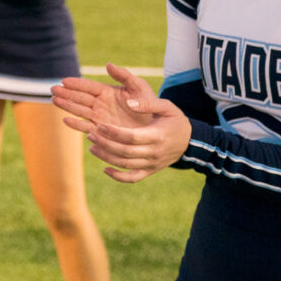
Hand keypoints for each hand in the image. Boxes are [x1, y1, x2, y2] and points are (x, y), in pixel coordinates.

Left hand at [52, 63, 189, 181]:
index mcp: (157, 136)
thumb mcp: (167, 107)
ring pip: (126, 165)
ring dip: (107, 158)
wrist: (190, 141)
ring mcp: (152, 164)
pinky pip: (133, 178)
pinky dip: (118, 177)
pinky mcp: (151, 171)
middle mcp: (154, 153)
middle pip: (125, 152)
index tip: (99, 125)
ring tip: (92, 147)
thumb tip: (129, 102)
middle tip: (90, 135)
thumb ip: (148, 103)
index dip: (114, 132)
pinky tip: (105, 169)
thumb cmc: (175, 120)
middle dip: (106, 144)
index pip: (131, 137)